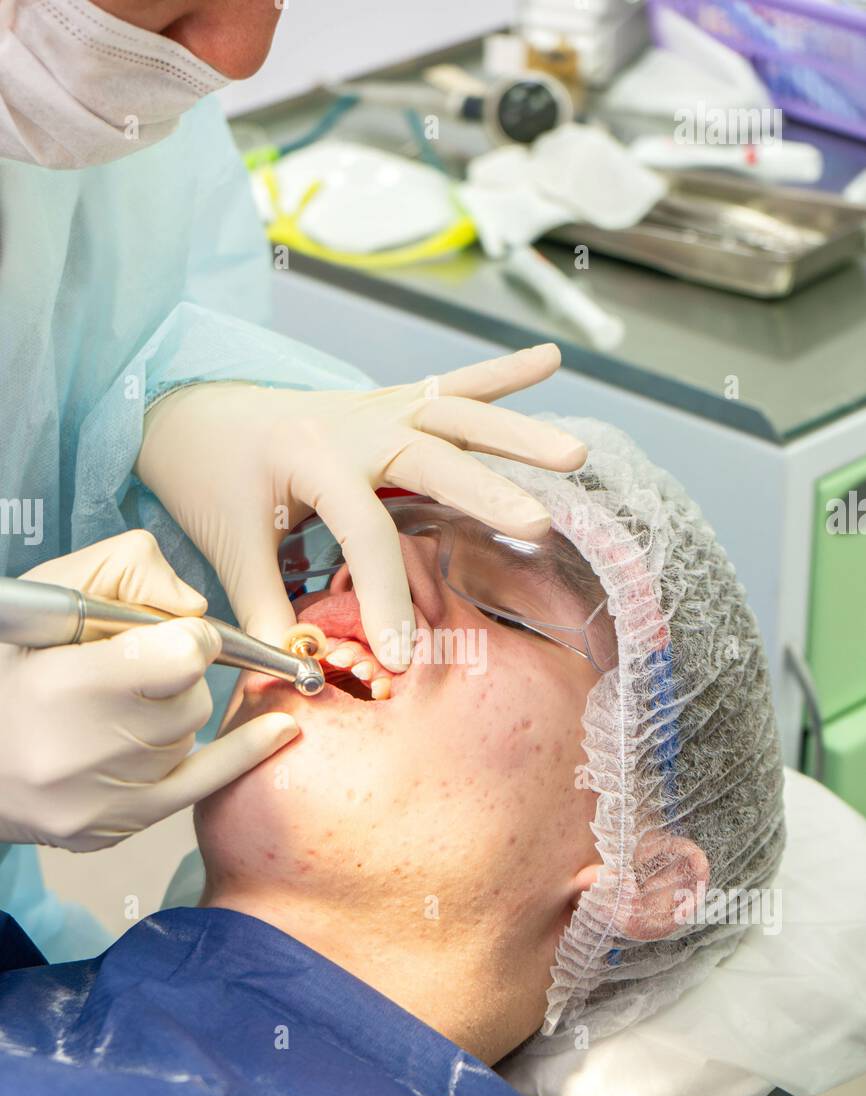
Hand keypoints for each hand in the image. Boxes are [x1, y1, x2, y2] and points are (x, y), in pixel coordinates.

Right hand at [0, 532, 297, 850]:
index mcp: (64, 683)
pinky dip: (245, 753)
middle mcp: (83, 749)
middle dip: (175, 677)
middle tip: (132, 673)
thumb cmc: (11, 667)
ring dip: (171, 713)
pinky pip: (205, 783)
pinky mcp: (118, 822)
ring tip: (115, 709)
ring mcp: (104, 796)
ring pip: (190, 733)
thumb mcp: (53, 593)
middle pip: (190, 699)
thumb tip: (195, 607)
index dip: (186, 639)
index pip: (182, 657)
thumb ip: (127, 568)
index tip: (169, 636)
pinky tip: (280, 730)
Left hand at [136, 343, 585, 668]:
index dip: (386, 597)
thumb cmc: (209, 479)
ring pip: (457, 412)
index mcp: (310, 456)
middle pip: (431, 454)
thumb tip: (298, 668)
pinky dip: (501, 372)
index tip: (405, 656)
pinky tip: (550, 359)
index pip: (364, 531)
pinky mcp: (388, 404)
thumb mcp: (229, 547)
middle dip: (486, 490)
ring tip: (573, 454)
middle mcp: (352, 423)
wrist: (190, 413)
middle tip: (537, 523)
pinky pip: (451, 383)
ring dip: (517, 431)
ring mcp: (376, 407)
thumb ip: (266, 607)